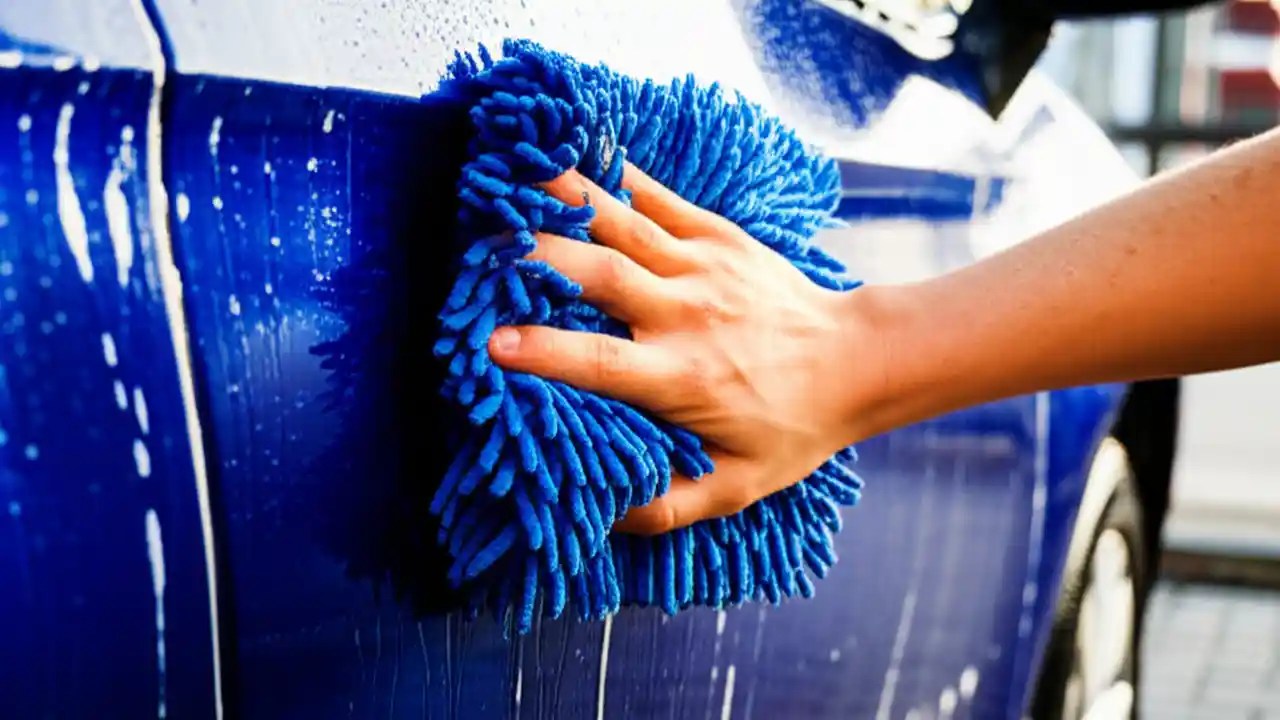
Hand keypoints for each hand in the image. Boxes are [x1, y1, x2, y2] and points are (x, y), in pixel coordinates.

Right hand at [488, 164, 882, 533]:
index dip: (544, 352)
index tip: (491, 343)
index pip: (601, 362)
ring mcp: (703, 267)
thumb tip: (602, 514)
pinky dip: (615, 176)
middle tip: (484, 246)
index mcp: (684, 378)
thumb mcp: (738, 486)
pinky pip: (659, 198)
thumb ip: (667, 508)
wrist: (857, 361)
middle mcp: (687, 315)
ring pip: (623, 224)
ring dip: (566, 199)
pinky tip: (576, 154)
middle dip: (540, 256)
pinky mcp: (719, 236)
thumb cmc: (792, 427)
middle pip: (602, 276)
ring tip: (514, 176)